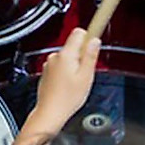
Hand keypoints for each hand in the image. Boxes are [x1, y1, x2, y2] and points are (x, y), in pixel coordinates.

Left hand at [12, 29, 100, 144]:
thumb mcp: (86, 77)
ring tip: (77, 81)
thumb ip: (90, 56)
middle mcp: (55, 56)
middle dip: (82, 55)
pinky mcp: (47, 71)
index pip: (79, 32)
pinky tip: (68, 85)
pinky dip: (66, 72)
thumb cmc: (67, 99)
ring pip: (68, 56)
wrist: (50, 113)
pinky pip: (61, 65)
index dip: (90, 35)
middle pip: (74, 45)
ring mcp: (50, 64)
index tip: (97, 31)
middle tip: (86, 71)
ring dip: (74, 65)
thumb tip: (95, 41)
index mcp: (66, 55)